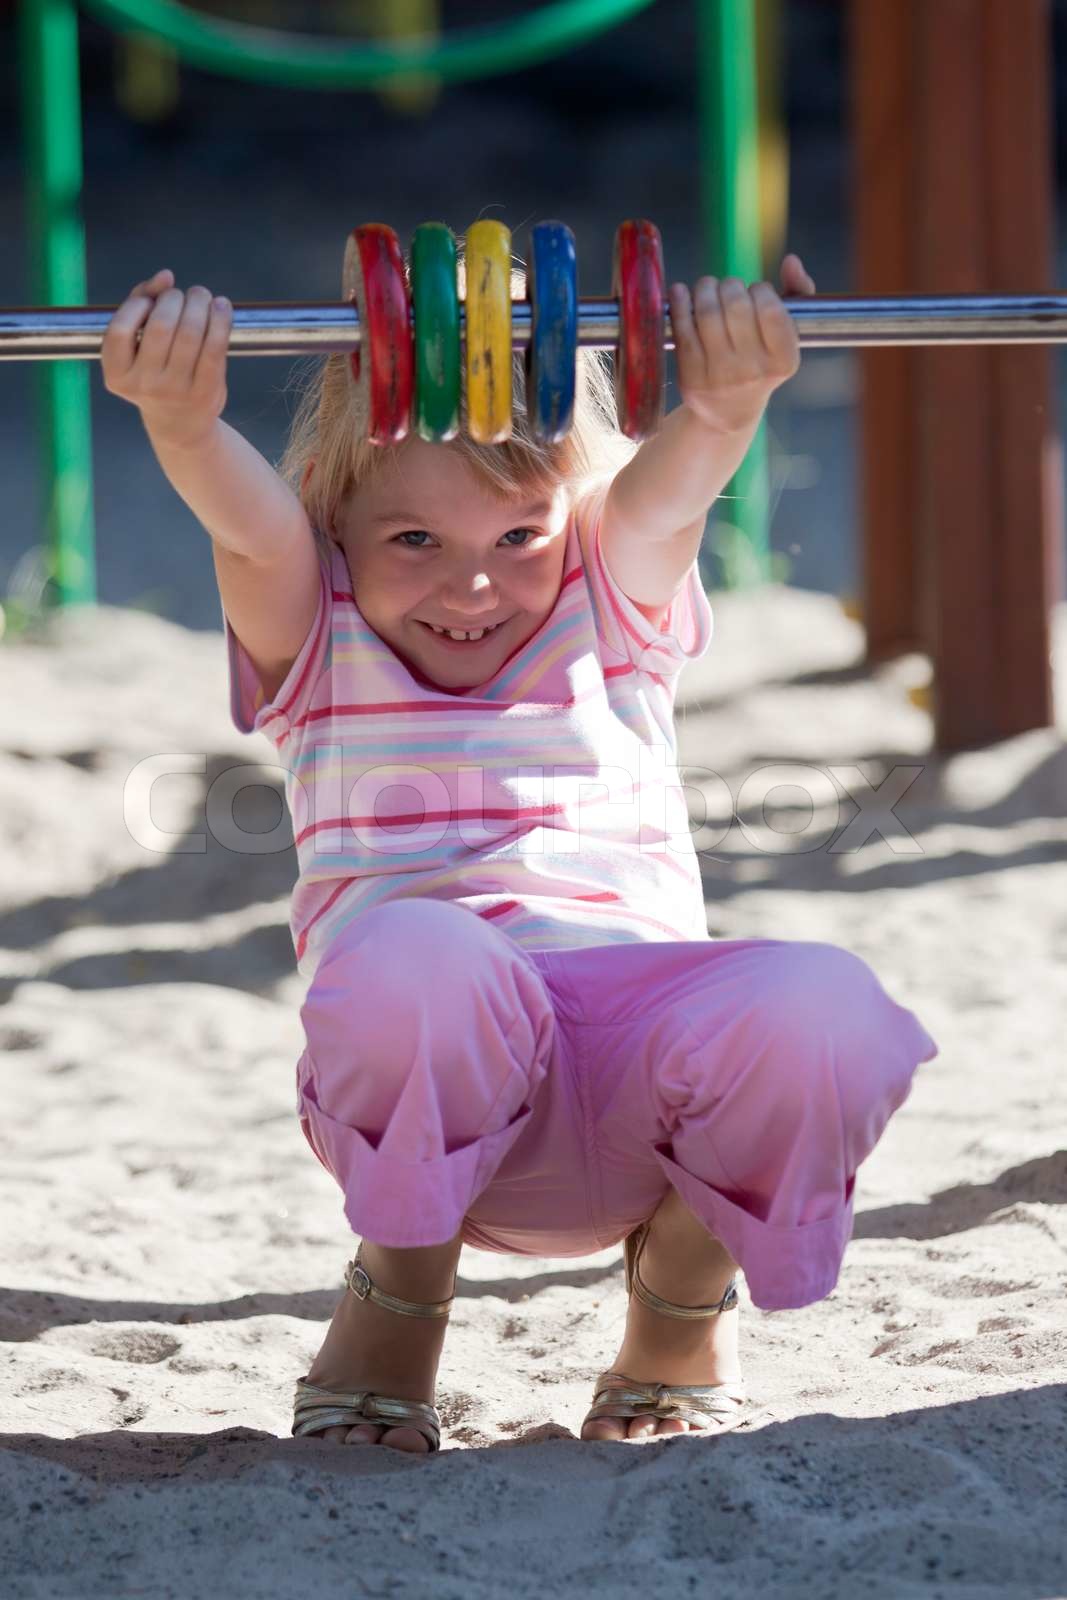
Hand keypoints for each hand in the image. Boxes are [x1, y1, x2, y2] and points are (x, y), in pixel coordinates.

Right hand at [100, 268, 233, 450]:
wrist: (180, 424)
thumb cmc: (155, 374)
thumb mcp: (136, 347)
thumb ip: (141, 305)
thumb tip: (165, 276)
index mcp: (117, 374)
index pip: (120, 329)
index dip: (138, 305)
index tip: (152, 300)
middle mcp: (144, 385)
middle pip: (161, 325)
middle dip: (174, 298)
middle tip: (183, 294)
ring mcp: (176, 390)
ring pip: (191, 333)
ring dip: (199, 303)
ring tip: (202, 296)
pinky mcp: (205, 391)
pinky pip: (215, 347)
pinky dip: (220, 320)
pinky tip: (221, 306)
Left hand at [668, 252, 815, 437]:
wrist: (729, 414)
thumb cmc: (761, 362)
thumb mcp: (785, 337)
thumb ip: (798, 294)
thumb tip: (791, 260)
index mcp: (783, 361)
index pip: (772, 309)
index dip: (760, 290)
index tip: (755, 291)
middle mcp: (753, 371)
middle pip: (737, 306)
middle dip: (730, 285)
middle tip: (727, 287)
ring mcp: (720, 376)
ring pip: (708, 313)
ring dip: (705, 288)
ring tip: (707, 287)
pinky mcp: (691, 377)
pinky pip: (683, 330)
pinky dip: (680, 303)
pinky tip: (681, 293)